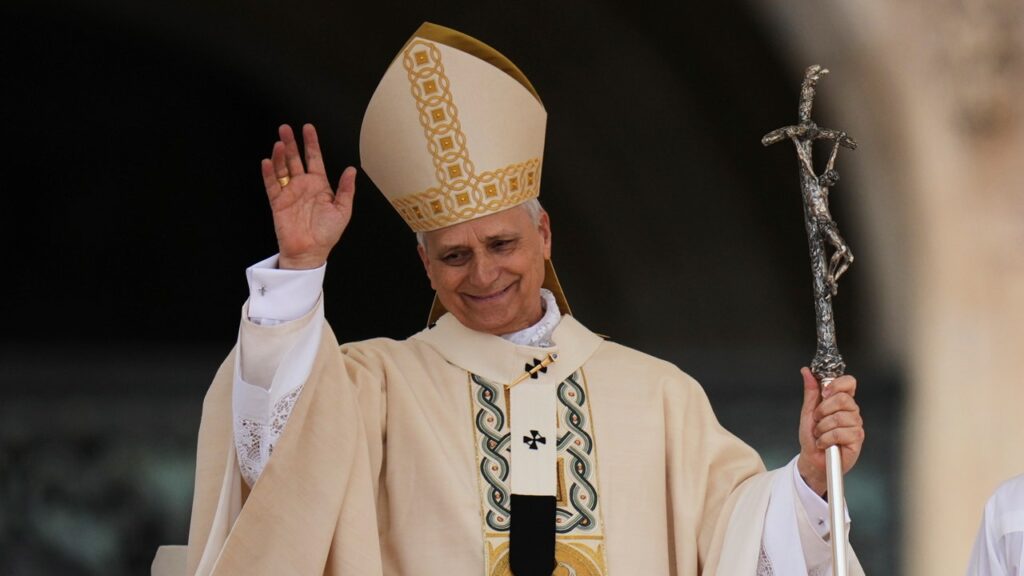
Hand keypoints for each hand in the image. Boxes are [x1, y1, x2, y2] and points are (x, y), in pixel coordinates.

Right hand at [261, 123, 355, 268]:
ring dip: (280, 155)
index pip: (314, 159)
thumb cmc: (327, 234)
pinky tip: (268, 162)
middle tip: (285, 128)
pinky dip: (269, 173)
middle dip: (291, 143)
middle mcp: (303, 186)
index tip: (308, 128)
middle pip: (295, 159)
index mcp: (319, 186)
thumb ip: (346, 189)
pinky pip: (272, 185)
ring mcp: (290, 193)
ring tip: (279, 143)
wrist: (310, 252)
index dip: (311, 143)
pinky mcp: (278, 202)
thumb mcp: (343, 210)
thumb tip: (351, 170)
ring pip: (282, 168)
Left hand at [796, 367, 864, 495]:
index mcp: (841, 402)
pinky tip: (824, 443)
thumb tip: (806, 371)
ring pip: (840, 417)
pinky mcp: (857, 440)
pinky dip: (825, 439)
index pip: (849, 382)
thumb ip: (811, 392)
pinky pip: (839, 433)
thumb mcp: (808, 411)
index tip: (824, 392)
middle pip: (843, 399)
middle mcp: (852, 412)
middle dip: (823, 410)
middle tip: (817, 420)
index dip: (837, 384)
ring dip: (822, 427)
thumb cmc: (812, 436)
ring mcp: (856, 425)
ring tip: (820, 434)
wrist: (812, 459)